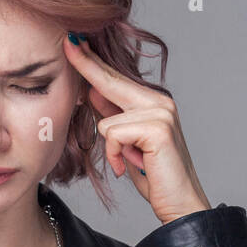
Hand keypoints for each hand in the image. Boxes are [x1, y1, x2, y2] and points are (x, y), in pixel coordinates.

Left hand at [63, 34, 210, 224]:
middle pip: (111, 81)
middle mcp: (160, 101)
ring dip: (110, 148)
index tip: (73, 43)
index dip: (92, 62)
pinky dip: (115, 155)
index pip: (115, 78)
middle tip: (67, 42)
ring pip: (107, 119)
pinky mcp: (158, 128)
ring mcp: (161, 112)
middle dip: (86, 65)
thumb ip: (112, 116)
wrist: (179, 203)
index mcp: (152, 102)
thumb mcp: (126, 144)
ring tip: (129, 163)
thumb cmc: (154, 176)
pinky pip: (113, 134)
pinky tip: (129, 167)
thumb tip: (92, 91)